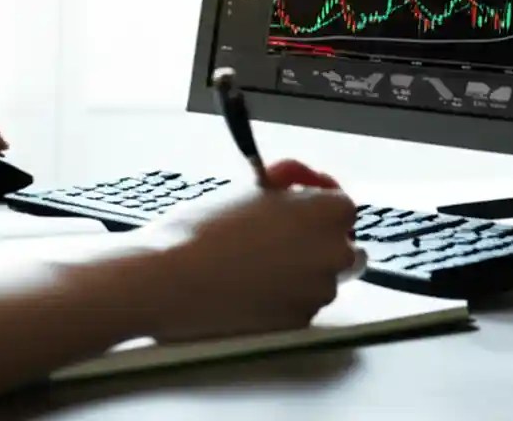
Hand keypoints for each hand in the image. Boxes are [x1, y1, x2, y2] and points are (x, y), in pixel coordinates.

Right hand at [136, 160, 362, 342]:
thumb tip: (295, 193)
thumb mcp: (250, 189)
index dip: (314, 198)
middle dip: (315, 237)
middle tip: (277, 230)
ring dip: (300, 268)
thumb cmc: (203, 229)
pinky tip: (248, 284)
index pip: (341, 204)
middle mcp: (334, 252)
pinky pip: (301, 303)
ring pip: (322, 277)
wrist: (171, 279)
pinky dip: (284, 295)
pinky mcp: (299, 322)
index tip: (293, 198)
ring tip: (254, 259)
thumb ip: (286, 191)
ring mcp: (320, 291)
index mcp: (327, 212)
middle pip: (341, 244)